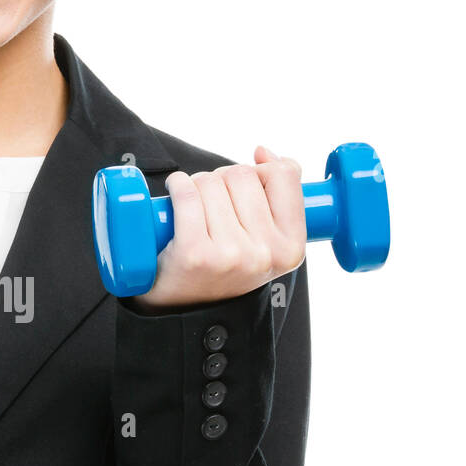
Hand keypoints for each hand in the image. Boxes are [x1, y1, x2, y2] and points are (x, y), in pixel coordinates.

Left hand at [132, 146, 306, 311]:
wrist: (186, 312)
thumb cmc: (223, 270)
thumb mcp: (265, 241)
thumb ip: (278, 195)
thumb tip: (264, 154)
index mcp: (291, 247)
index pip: (284, 175)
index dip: (260, 171)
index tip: (244, 188)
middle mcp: (265, 253)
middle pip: (242, 175)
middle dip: (222, 181)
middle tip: (212, 207)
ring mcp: (230, 254)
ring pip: (211, 181)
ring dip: (197, 186)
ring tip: (194, 212)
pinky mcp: (194, 253)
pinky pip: (186, 194)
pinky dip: (177, 186)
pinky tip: (175, 194)